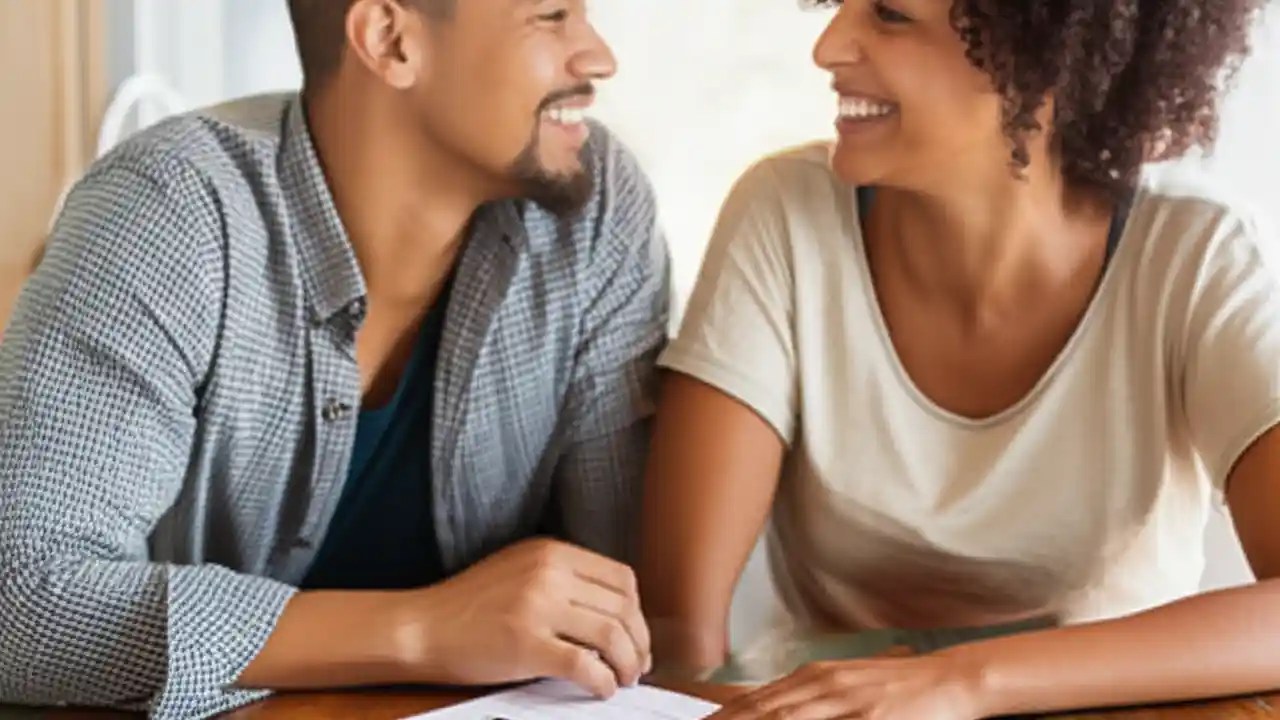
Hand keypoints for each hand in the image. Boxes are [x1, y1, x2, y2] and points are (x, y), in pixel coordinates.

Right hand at [403, 538, 650, 697]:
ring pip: (611, 636)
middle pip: (622, 608)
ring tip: (624, 680)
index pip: (621, 578)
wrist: (423, 626)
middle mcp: (549, 573)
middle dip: (639, 642)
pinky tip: (601, 689)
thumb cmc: (471, 605)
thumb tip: (615, 615)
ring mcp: (537, 607)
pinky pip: (584, 665)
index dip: (637, 612)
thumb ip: (563, 579)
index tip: (636, 635)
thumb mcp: (521, 570)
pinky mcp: (526, 645)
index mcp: (552, 552)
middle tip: (638, 665)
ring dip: (628, 664)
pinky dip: (602, 682)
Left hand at [708, 651, 987, 719]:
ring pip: (785, 718)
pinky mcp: (868, 719)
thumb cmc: (900, 687)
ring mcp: (845, 704)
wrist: (950, 679)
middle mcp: (824, 686)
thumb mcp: (847, 685)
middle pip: (764, 710)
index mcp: (816, 677)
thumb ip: (812, 697)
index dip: (725, 714)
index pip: (758, 700)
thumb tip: (776, 707)